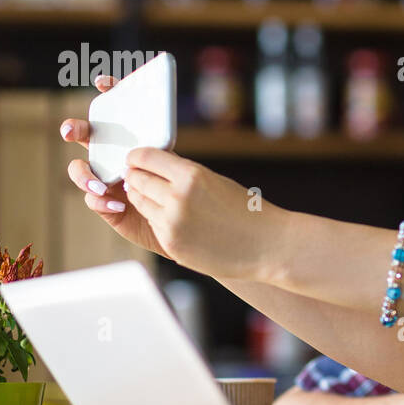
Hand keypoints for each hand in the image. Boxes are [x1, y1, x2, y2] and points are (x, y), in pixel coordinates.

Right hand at [60, 74, 171, 260]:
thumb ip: (163, 149)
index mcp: (127, 138)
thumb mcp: (175, 162)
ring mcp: (104, 178)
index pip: (114, 108)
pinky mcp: (106, 204)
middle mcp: (110, 154)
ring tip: (101, 184)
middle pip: (84, 135)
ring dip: (84, 175)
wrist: (186, 222)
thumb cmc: (180, 188)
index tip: (103, 82)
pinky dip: (101, 201)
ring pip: (80, 171)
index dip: (107, 92)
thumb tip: (157, 129)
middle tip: (70, 130)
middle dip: (73, 128)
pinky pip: (93, 200)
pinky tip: (119, 204)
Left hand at [121, 145, 283, 280]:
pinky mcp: (171, 244)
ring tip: (161, 200)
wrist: (268, 246)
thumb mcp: (214, 181)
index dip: (136, 158)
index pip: (144, 158)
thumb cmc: (247, 211)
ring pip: (140, 203)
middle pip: (136, 180)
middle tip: (140, 178)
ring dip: (145, 199)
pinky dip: (159, 221)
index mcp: (191, 175)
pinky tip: (177, 221)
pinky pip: (153, 225)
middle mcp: (177, 197)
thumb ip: (183, 174)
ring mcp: (172, 223)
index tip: (135, 160)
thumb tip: (153, 164)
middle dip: (137, 178)